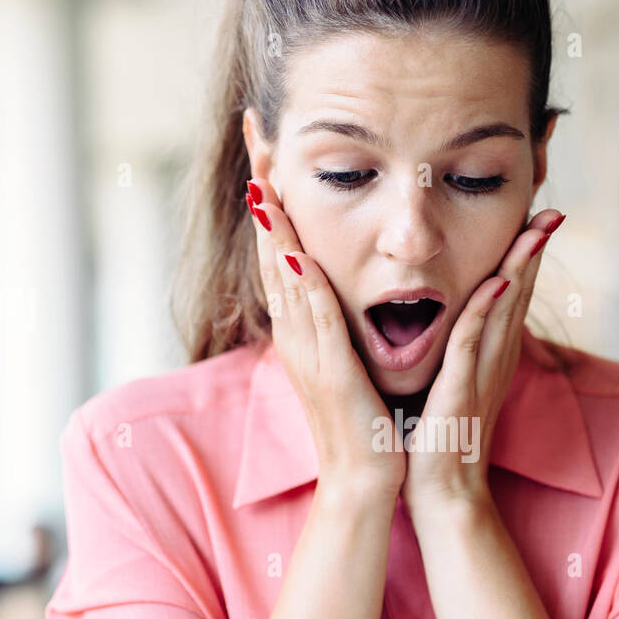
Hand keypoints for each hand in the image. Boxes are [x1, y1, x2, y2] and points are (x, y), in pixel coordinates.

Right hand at [248, 178, 405, 506]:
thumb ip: (336, 323)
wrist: (363, 482)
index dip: (273, 200)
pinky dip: (305, 288)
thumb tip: (335, 286)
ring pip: (285, 279)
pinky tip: (299, 255)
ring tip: (265, 177)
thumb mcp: (346, 360)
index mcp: (302, 330)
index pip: (282, 251)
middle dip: (264, 193)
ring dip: (276, 227)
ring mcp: (307, 355)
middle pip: (271, 251)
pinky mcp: (329, 376)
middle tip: (255, 136)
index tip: (267, 149)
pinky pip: (316, 323)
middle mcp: (296, 336)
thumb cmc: (362, 424)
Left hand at [400, 208, 563, 523]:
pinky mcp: (463, 390)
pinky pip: (475, 342)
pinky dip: (487, 310)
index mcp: (490, 357)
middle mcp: (495, 361)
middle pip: (521, 294)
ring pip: (506, 310)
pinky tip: (499, 281)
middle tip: (551, 207)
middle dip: (535, 250)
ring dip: (522, 268)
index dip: (523, 257)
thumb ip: (454, 354)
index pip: (510, 296)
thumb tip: (442, 323)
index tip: (533, 217)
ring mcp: (483, 375)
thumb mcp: (449, 385)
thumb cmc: (437, 443)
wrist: (441, 495)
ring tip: (537, 228)